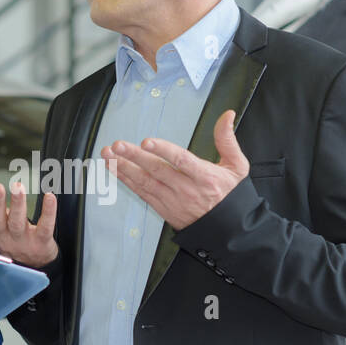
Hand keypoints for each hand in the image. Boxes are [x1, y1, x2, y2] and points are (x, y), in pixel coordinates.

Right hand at [0, 170, 58, 267]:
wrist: (34, 262)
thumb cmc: (10, 232)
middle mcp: (3, 237)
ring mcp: (22, 241)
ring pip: (18, 223)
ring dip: (18, 204)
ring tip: (18, 186)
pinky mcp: (41, 242)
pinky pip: (45, 228)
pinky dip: (48, 213)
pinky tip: (49, 197)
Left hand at [101, 110, 249, 230]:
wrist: (227, 229)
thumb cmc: (231, 196)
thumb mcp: (237, 166)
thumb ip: (227, 139)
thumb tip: (227, 115)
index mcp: (205, 176)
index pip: (181, 161)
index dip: (163, 150)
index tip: (147, 142)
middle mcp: (186, 189)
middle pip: (157, 171)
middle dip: (134, 157)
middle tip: (118, 146)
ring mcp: (172, 200)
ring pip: (145, 182)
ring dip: (124, 168)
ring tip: (109, 155)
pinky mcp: (163, 208)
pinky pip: (141, 192)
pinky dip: (126, 180)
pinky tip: (114, 169)